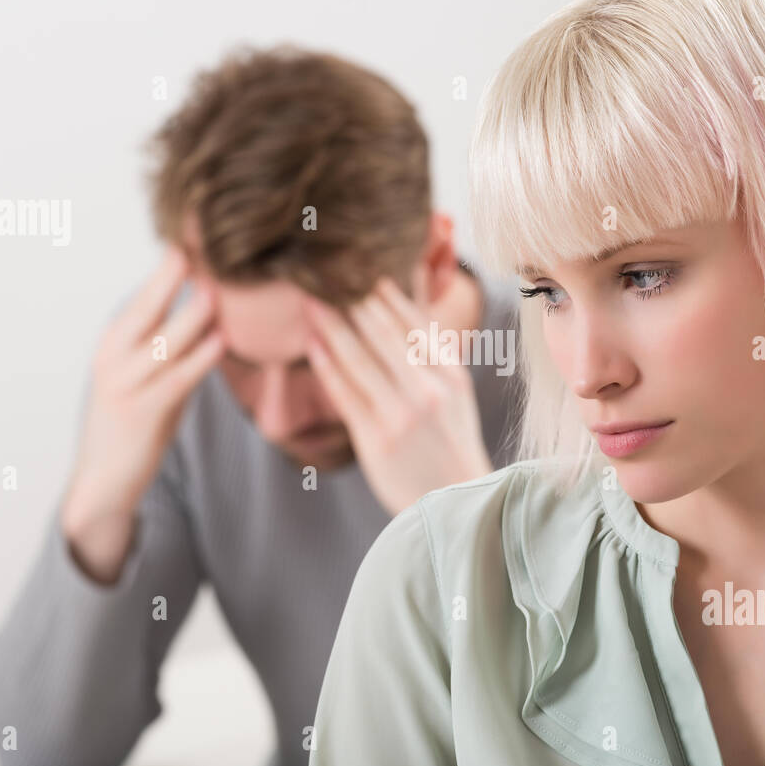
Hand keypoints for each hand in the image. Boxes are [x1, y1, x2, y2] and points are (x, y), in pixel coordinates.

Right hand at [61, 245, 224, 581]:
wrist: (103, 482)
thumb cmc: (137, 421)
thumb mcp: (150, 371)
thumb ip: (173, 338)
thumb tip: (212, 301)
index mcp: (117, 338)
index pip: (150, 288)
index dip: (176, 257)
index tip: (203, 225)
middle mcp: (116, 353)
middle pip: (152, 300)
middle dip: (182, 269)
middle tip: (216, 236)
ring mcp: (126, 382)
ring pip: (167, 336)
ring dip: (198, 310)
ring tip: (226, 282)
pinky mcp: (144, 411)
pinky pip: (177, 378)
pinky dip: (201, 356)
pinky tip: (223, 339)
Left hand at [303, 275, 493, 516]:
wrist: (454, 501)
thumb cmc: (449, 443)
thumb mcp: (455, 393)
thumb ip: (431, 353)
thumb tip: (405, 306)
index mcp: (450, 374)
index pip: (412, 322)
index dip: (383, 291)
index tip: (359, 265)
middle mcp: (428, 390)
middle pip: (382, 332)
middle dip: (351, 298)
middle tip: (323, 270)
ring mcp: (402, 415)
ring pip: (360, 358)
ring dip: (331, 325)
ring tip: (309, 299)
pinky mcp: (377, 439)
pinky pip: (346, 394)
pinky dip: (327, 365)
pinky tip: (312, 344)